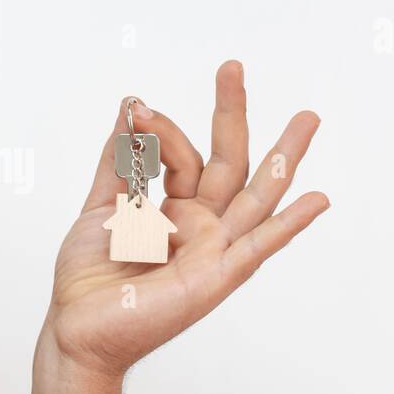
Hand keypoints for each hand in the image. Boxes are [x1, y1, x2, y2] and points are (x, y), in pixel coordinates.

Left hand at [41, 60, 327, 377]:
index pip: (182, 154)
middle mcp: (201, 224)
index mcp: (175, 207)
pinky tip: (317, 199)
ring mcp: (213, 249)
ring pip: (256, 196)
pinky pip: (258, 247)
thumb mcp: (100, 205)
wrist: (77, 328)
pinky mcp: (217, 278)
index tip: (134, 108)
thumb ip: (119, 160)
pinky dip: (288, 225)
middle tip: (231, 66)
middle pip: (229, 161)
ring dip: (283, 157)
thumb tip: (129, 103)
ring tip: (307, 118)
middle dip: (231, 113)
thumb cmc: (89, 277)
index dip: (161, 128)